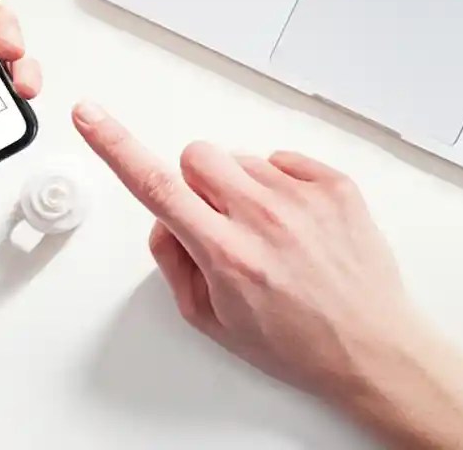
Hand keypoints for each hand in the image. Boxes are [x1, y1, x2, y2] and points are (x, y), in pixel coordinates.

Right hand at [70, 102, 417, 401]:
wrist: (372, 348)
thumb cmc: (298, 343)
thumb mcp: (214, 321)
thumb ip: (174, 264)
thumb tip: (164, 220)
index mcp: (226, 253)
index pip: (155, 186)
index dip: (115, 146)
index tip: (90, 115)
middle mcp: (263, 217)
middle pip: (198, 156)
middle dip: (196, 183)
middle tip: (218, 222)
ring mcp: (303, 197)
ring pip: (242, 159)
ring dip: (242, 188)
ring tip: (270, 235)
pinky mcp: (336, 185)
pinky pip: (285, 160)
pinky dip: (282, 185)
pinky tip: (295, 225)